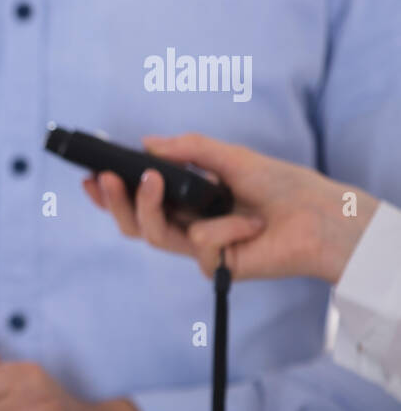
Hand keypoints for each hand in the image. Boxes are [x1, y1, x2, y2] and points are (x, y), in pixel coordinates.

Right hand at [83, 132, 378, 283]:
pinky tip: (249, 225)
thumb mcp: (230, 157)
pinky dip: (223, 229)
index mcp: (187, 201)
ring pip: (153, 235)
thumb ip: (189, 149)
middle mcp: (187, 224)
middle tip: (106, 179)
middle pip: (135, 223)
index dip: (111, 193)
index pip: (139, 200)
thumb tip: (146, 143)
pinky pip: (198, 244)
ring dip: (149, 207)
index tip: (90, 176)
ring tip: (154, 181)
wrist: (320, 217)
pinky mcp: (214, 267)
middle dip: (115, 202)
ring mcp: (199, 248)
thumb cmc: (281, 186)